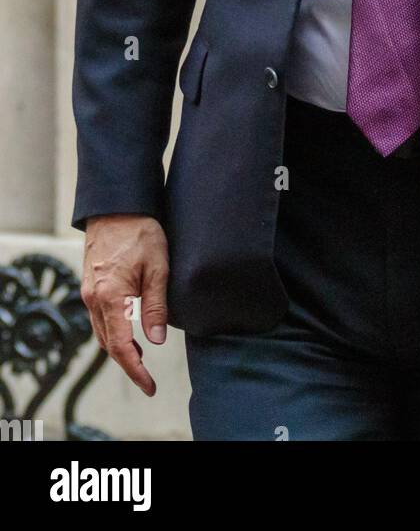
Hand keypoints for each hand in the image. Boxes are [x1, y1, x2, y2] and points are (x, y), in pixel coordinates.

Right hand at [80, 214, 169, 395]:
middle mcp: (94, 298)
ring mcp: (88, 292)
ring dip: (119, 347)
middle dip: (127, 363)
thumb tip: (155, 341)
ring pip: (101, 332)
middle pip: (108, 344)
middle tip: (147, 377)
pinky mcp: (89, 284)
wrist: (116, 205)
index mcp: (111, 296)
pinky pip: (99, 317)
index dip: (135, 370)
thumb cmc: (141, 231)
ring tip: (141, 356)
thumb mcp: (158, 266)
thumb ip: (155, 305)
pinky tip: (128, 330)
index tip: (149, 386)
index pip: (121, 346)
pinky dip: (112, 331)